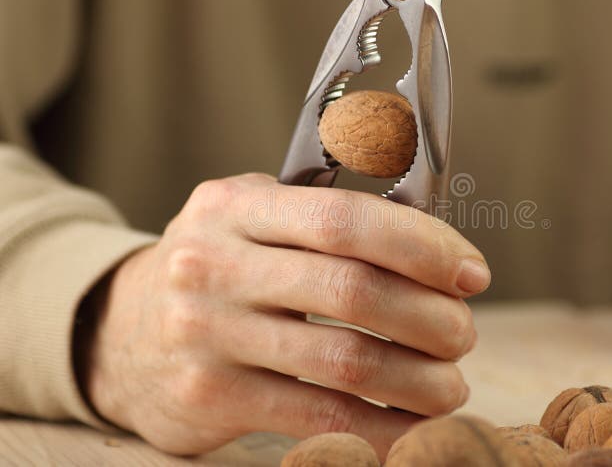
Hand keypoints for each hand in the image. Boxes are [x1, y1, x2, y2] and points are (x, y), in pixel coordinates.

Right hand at [79, 173, 489, 457]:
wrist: (118, 329)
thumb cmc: (220, 269)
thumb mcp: (254, 220)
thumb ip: (328, 223)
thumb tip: (438, 248)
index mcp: (237, 206)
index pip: (346, 220)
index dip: (422, 247)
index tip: (470, 274)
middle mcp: (214, 263)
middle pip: (352, 290)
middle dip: (430, 317)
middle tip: (463, 334)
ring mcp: (207, 333)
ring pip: (344, 361)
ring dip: (418, 379)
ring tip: (450, 386)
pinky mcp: (210, 395)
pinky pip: (318, 418)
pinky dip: (380, 427)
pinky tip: (411, 425)